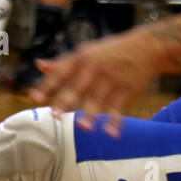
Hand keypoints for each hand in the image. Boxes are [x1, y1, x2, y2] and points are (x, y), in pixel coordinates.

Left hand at [28, 30, 161, 136]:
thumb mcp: (86, 52)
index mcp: (82, 58)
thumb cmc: (109, 52)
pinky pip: (119, 107)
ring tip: (82, 128)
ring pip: (99, 99)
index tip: (34, 97)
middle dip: (67, 100)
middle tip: (55, 115)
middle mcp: (95, 68)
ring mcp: (112, 79)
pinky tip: (110, 134)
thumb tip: (39, 65)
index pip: (61, 72)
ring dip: (91, 114)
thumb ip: (62, 62)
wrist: (145, 47)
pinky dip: (115, 121)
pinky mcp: (127, 89)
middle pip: (78, 86)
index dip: (47, 85)